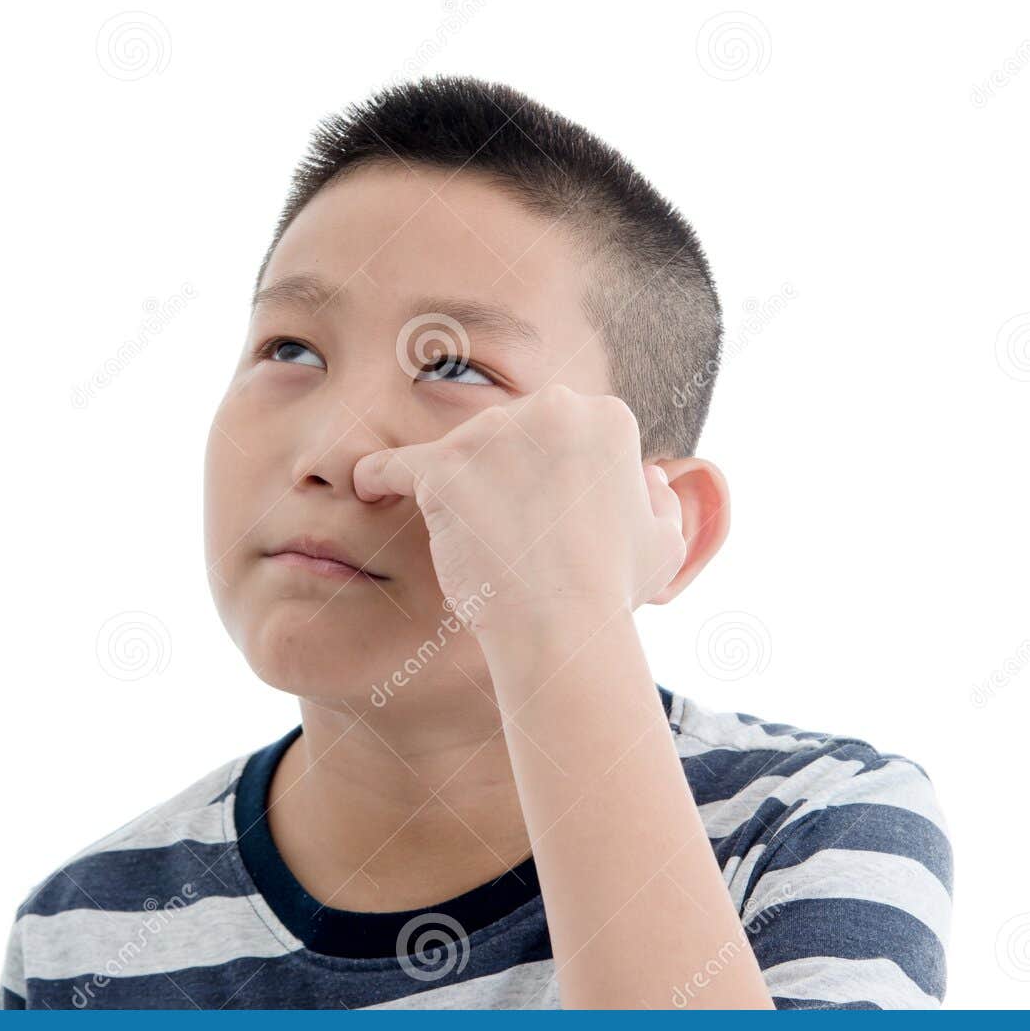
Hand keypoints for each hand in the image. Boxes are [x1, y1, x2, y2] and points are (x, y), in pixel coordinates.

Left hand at [352, 385, 685, 635]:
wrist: (562, 622)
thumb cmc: (612, 590)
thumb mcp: (662, 543)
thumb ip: (659, 502)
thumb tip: (648, 481)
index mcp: (605, 417)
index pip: (560, 430)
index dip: (547, 470)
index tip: (541, 509)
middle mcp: (550, 409)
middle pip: (506, 430)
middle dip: (498, 469)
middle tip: (497, 522)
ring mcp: (491, 435)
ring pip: (456, 447)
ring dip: (450, 480)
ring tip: (445, 523)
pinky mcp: (441, 465)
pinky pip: (393, 463)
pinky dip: (377, 476)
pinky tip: (367, 490)